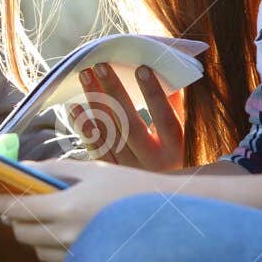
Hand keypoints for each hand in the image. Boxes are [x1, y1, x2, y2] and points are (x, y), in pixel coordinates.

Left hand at [0, 158, 166, 261]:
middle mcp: (69, 236)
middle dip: (14, 220)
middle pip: (23, 233)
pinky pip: (57, 261)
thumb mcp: (91, 171)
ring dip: (32, 235)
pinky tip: (60, 233)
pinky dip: (50, 248)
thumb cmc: (130, 187)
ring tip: (40, 219)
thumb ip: (52, 170)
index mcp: (67, 207)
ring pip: (37, 250)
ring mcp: (79, 255)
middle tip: (15, 207)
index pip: (19, 210)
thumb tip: (23, 168)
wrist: (168, 216)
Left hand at [68, 63, 183, 170]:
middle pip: (130, 124)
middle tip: (99, 66)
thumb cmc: (180, 155)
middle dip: (114, 92)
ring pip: (109, 134)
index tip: (141, 68)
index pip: (165, 118)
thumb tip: (164, 70)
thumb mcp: (187, 133)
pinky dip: (84, 128)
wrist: (169, 195)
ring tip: (85, 77)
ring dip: (94, 104)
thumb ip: (177, 106)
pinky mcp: (114, 175)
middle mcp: (154, 162)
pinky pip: (96, 149)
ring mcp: (132, 170)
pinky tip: (74, 108)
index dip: (154, 94)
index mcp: (178, 150)